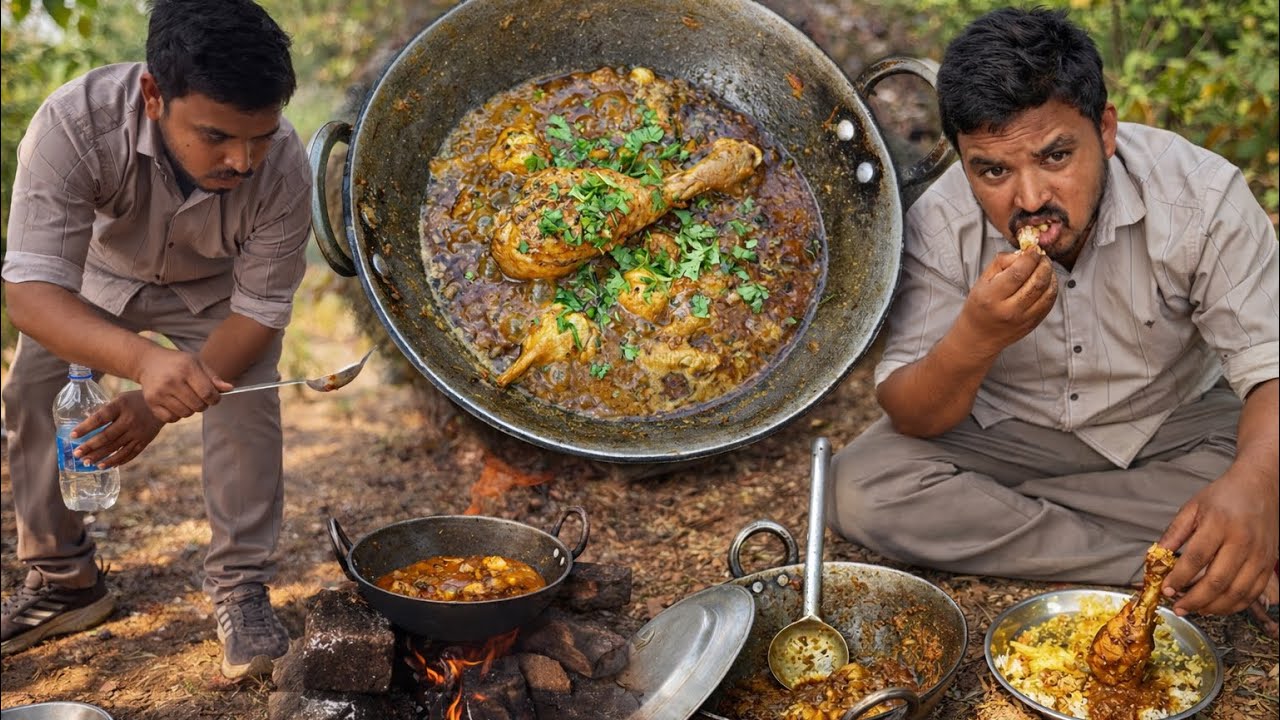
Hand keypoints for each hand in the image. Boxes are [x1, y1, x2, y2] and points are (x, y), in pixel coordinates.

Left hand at [70, 390, 164, 468]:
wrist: (164, 404)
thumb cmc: (135, 400)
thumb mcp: (120, 399)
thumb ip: (106, 411)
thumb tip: (86, 426)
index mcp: (121, 406)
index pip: (100, 418)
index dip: (85, 427)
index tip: (72, 435)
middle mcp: (130, 420)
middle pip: (107, 436)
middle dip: (90, 447)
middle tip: (77, 454)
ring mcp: (138, 432)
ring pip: (117, 448)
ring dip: (101, 457)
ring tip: (88, 463)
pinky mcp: (145, 441)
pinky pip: (130, 454)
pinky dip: (117, 461)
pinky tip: (106, 465)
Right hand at [136, 345, 232, 421]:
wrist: (149, 362)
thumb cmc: (179, 363)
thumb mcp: (197, 363)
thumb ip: (214, 377)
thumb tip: (230, 389)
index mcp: (186, 369)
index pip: (208, 393)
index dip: (215, 399)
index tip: (214, 397)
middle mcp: (171, 381)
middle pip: (198, 406)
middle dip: (203, 404)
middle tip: (199, 397)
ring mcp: (159, 392)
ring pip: (185, 414)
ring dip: (190, 410)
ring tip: (186, 399)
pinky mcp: (150, 402)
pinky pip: (171, 419)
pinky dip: (176, 415)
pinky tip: (175, 404)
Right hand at [954, 251, 1056, 355]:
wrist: (979, 336)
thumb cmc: (979, 305)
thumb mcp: (982, 281)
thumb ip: (1001, 263)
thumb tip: (1023, 253)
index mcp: (992, 296)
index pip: (1018, 272)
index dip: (1030, 258)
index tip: (1032, 251)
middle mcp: (1008, 309)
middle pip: (1036, 282)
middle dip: (1044, 264)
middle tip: (1042, 257)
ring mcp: (1023, 319)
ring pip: (1047, 293)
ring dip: (1051, 275)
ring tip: (1045, 268)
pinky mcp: (1033, 324)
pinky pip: (1050, 303)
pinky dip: (1052, 289)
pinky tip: (1047, 281)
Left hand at [1158, 464, 1279, 616]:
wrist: (1260, 486)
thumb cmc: (1224, 496)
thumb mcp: (1192, 507)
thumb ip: (1174, 533)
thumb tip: (1156, 557)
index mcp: (1219, 524)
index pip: (1196, 558)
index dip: (1179, 578)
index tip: (1166, 589)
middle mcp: (1242, 542)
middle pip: (1217, 580)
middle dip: (1194, 600)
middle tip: (1178, 607)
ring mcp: (1259, 555)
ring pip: (1237, 592)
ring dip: (1214, 607)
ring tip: (1195, 609)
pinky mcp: (1269, 564)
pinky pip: (1253, 592)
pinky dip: (1235, 605)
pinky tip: (1218, 606)